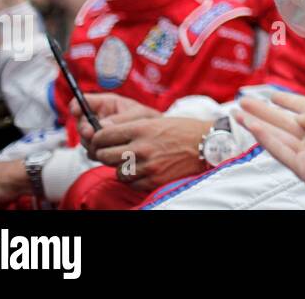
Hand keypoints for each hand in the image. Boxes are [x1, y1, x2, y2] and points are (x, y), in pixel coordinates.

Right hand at [73, 93, 159, 148]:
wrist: (159, 140)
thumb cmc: (151, 121)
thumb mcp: (139, 116)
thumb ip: (121, 120)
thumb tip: (101, 127)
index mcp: (107, 104)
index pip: (84, 102)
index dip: (77, 105)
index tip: (76, 110)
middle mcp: (99, 119)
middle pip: (81, 124)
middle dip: (84, 129)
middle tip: (91, 134)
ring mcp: (98, 135)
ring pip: (86, 141)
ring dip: (93, 144)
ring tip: (108, 145)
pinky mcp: (101, 149)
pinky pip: (93, 153)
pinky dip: (100, 155)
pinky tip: (113, 154)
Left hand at [88, 117, 209, 190]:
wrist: (207, 144)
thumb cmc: (181, 130)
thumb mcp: (154, 120)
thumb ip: (129, 126)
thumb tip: (101, 132)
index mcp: (141, 128)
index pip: (103, 135)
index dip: (97, 139)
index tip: (99, 141)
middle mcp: (142, 147)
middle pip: (104, 155)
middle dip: (105, 154)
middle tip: (112, 153)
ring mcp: (148, 165)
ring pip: (117, 172)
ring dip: (121, 168)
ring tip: (132, 161)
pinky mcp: (154, 180)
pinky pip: (131, 184)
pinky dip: (134, 179)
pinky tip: (143, 170)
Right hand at [236, 92, 304, 209]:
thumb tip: (297, 117)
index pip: (304, 106)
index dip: (287, 100)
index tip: (272, 95)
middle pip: (285, 120)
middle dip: (264, 111)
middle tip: (245, 102)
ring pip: (277, 134)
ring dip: (258, 123)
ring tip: (240, 114)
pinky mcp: (300, 166)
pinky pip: (279, 150)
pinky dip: (265, 139)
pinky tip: (253, 128)